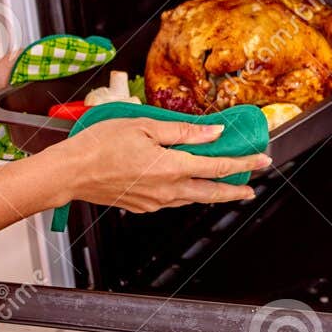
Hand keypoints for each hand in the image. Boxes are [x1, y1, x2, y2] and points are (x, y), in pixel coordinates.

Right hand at [56, 117, 270, 212]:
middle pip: (212, 192)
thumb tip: (212, 133)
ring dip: (211, 194)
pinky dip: (186, 194)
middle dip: (235, 190)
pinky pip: (172, 201)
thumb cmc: (100, 145)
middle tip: (250, 188)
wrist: (71, 171)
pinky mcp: (142, 205)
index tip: (261, 159)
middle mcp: (167, 189)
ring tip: (223, 188)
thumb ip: (182, 131)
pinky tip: (185, 188)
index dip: (243, 163)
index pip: (218, 166)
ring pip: (192, 199)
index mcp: (172, 166)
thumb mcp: (144, 126)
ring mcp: (155, 201)